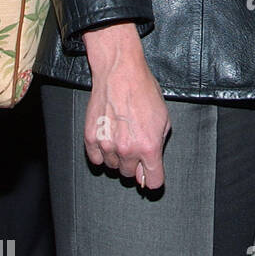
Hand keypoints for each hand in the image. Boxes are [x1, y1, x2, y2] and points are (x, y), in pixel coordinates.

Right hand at [83, 23, 169, 188]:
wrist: (120, 72)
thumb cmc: (144, 91)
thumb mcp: (163, 117)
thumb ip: (159, 146)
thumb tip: (148, 170)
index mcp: (149, 146)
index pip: (153, 182)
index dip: (153, 178)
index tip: (151, 173)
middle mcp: (127, 150)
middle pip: (131, 175)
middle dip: (135, 163)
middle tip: (135, 141)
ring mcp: (107, 146)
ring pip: (113, 168)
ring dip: (118, 157)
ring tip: (122, 133)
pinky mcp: (91, 139)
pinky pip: (96, 160)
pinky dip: (102, 153)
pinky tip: (108, 136)